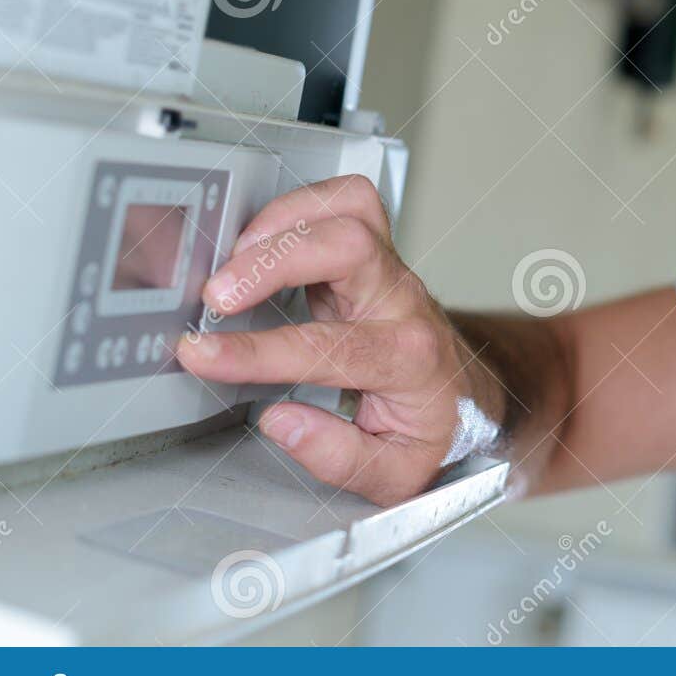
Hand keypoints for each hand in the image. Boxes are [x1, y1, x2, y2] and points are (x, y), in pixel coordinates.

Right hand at [175, 174, 500, 505]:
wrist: (472, 395)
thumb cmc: (437, 429)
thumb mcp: (396, 474)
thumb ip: (337, 456)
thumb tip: (281, 421)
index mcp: (408, 360)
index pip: (327, 347)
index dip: (256, 351)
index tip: (203, 354)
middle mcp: (402, 303)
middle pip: (350, 247)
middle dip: (273, 261)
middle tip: (217, 294)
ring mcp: (392, 271)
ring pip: (353, 208)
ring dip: (285, 220)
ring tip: (234, 257)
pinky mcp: (377, 253)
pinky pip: (348, 202)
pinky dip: (300, 205)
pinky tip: (264, 237)